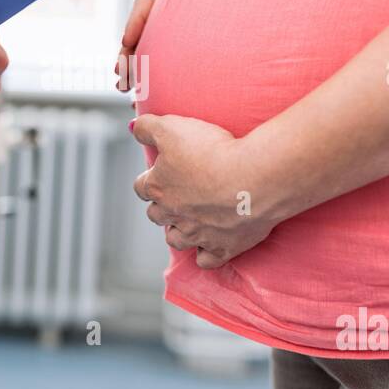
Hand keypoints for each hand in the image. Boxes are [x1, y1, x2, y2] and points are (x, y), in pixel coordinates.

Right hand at [115, 0, 199, 90]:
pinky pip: (151, 58)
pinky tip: (137, 93)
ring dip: (130, 67)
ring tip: (124, 86)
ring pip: (140, 47)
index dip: (136, 21)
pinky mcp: (169, 43)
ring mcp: (164, 25)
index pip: (146, 2)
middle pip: (138, 29)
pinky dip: (142, 74)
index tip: (128, 39)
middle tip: (121, 70)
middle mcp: (162, 5)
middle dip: (126, 51)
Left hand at [130, 113, 277, 268]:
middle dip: (162, 205)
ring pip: (176, 239)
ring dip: (178, 231)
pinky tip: (209, 245)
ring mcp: (197, 235)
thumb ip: (148, 127)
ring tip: (189, 219)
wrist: (255, 177)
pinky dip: (205, 255)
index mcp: (158, 187)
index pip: (141, 186)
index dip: (149, 178)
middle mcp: (173, 215)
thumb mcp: (173, 127)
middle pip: (156, 215)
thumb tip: (133, 129)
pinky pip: (206, 261)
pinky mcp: (223, 247)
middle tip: (178, 194)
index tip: (160, 172)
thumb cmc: (213, 151)